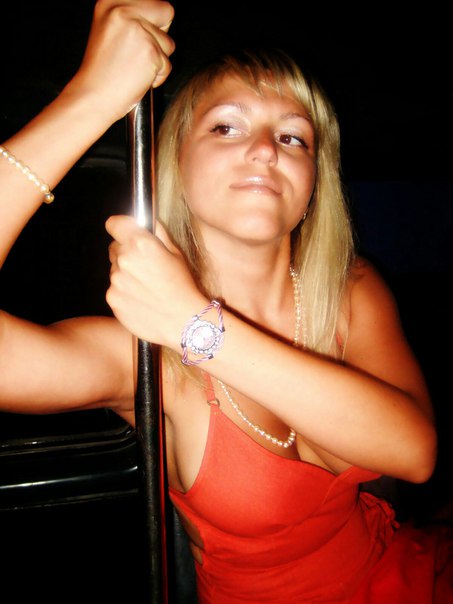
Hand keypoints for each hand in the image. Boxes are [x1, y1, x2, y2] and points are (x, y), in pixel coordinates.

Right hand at [66, 0, 174, 121]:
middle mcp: (123, 9)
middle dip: (161, 35)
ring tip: (134, 67)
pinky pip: (168, 64)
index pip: (152, 1)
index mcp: (110, 2)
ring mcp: (137, 29)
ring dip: (158, 59)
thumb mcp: (110, 30)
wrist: (93, 96)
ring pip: (169, 42)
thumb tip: (160, 12)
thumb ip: (131, 17)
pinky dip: (158, 75)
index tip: (142, 34)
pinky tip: (138, 77)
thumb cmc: (102, 72)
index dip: (153, 20)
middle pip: (166, 11)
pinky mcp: (150, 51)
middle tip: (141, 51)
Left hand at [105, 215, 206, 348]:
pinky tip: (142, 299)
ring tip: (146, 287)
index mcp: (140, 244)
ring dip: (125, 275)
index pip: (114, 224)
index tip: (124, 232)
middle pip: (115, 248)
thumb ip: (158, 233)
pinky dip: (124, 293)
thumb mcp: (177, 254)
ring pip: (115, 270)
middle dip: (126, 253)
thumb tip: (147, 220)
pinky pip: (114, 289)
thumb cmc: (183, 286)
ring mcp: (115, 281)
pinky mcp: (112, 299)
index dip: (120, 227)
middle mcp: (124, 259)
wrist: (183, 321)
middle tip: (145, 267)